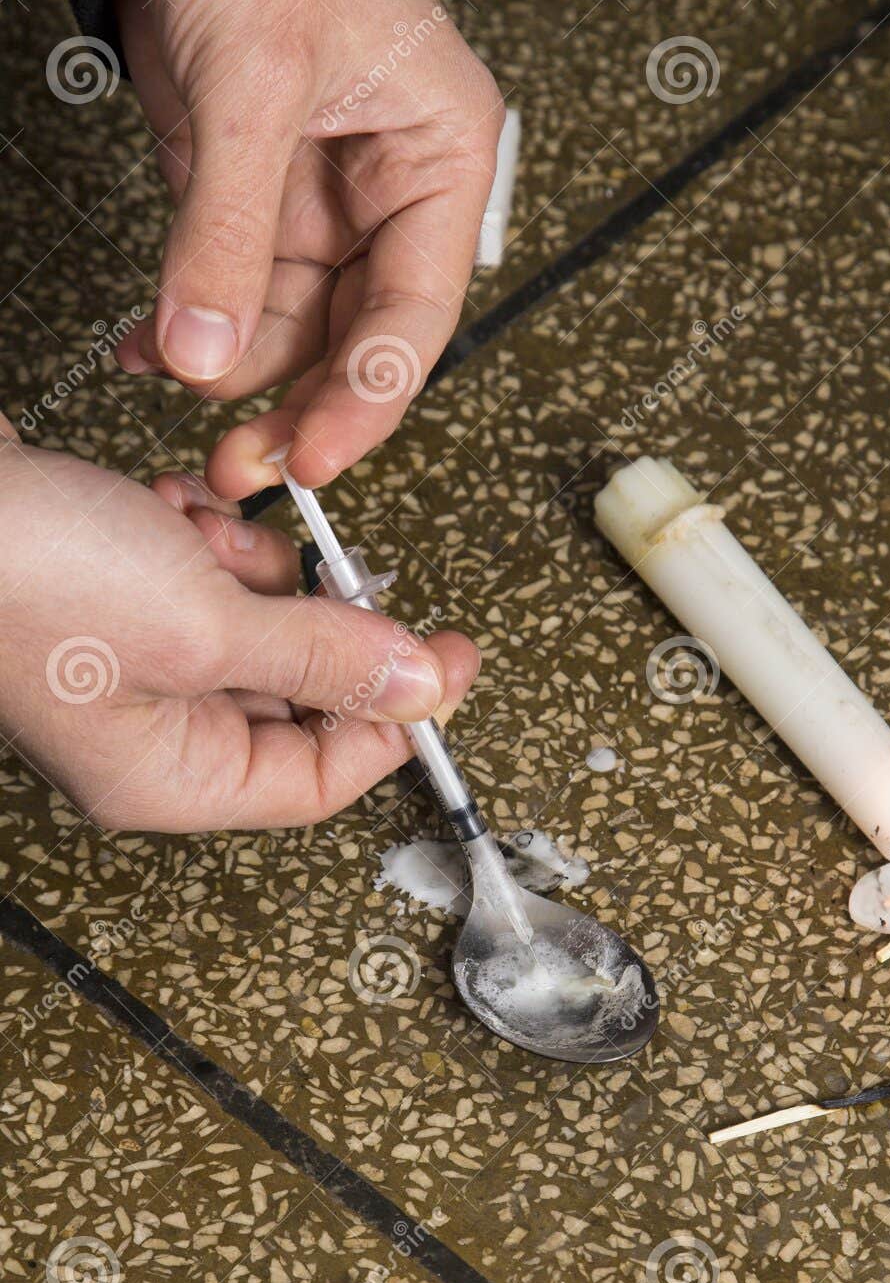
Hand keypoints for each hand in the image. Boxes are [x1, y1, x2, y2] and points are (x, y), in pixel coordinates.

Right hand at [0, 428, 478, 830]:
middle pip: (291, 695)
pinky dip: (199, 532)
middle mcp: (149, 734)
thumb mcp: (206, 627)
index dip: (397, 723)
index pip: (320, 779)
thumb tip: (418, 687)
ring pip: (249, 622)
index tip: (453, 661)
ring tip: (205, 531)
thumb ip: (324, 658)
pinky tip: (167, 503)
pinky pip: (195, 574)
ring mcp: (125, 665)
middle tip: (343, 569)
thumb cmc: (19, 576)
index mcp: (172, 778)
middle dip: (313, 621)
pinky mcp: (107, 597)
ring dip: (250, 564)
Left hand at [113, 0, 503, 492]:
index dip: (366, 399)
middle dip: (294, 405)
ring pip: (287, 329)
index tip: (315, 459)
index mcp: (435, 161)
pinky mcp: (253, 202)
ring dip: (229, 371)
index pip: (412, 316)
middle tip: (242, 463)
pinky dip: (187, 327)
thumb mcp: (252, 83)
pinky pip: (230, 292)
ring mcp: (318, 204)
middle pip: (352, 339)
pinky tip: (151, 346)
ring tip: (173, 383)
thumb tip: (207, 350)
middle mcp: (385, 195)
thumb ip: (229, 226)